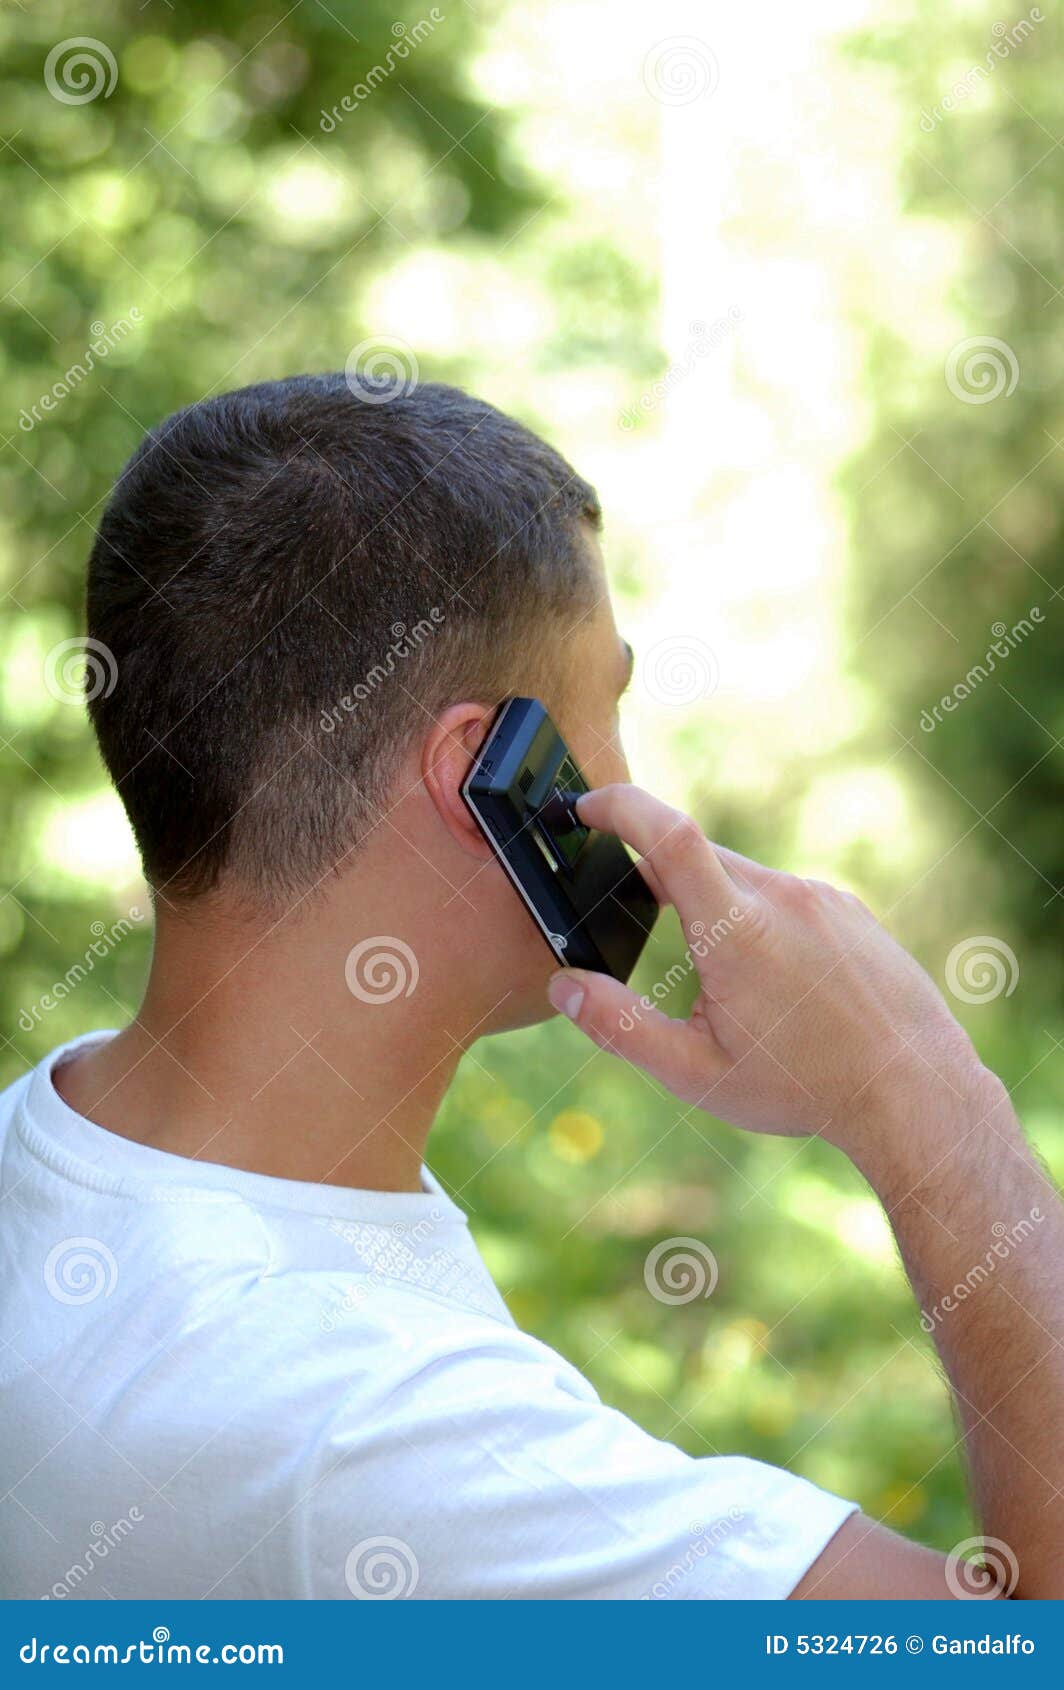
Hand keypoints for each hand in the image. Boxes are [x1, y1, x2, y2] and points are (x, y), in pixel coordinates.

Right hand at [547, 784, 988, 1149]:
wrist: (915, 1090)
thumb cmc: (805, 1088)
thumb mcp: (696, 1073)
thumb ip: (620, 1027)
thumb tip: (564, 985)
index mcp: (735, 932)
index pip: (668, 834)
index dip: (619, 806)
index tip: (585, 807)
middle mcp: (780, 897)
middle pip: (696, 857)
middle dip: (658, 875)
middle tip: (642, 917)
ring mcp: (820, 897)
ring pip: (742, 878)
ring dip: (714, 905)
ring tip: (730, 981)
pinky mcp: (847, 907)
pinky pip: (784, 895)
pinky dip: (759, 918)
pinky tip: (777, 981)